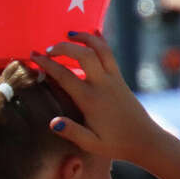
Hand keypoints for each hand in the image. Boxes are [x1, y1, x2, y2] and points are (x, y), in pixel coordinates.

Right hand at [32, 33, 165, 165]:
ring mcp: (114, 79)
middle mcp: (103, 84)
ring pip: (100, 49)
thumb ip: (72, 132)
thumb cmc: (116, 144)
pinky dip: (99, 42)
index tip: (33, 57)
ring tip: (70, 33)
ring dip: (84, 38)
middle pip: (83, 54)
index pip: (64, 75)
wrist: (145, 140)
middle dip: (63, 47)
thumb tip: (52, 122)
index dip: (47, 64)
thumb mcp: (92, 145)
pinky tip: (93, 34)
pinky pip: (109, 54)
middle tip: (47, 49)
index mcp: (91, 99)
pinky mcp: (120, 79)